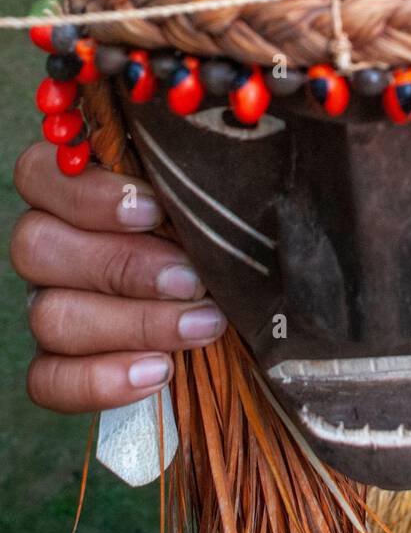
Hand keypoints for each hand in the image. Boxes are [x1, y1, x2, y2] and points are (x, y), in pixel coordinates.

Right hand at [10, 142, 226, 413]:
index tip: (154, 208)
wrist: (251, 305)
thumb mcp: (223, 192)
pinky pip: (48, 379)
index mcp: (81, 185)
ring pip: (49, 314)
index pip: (38, 174)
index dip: (88, 194)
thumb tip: (236, 151)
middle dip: (123, 265)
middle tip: (193, 277)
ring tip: (202, 325)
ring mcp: (50, 302)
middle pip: (36, 247)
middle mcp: (53, 241)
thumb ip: (202, 172)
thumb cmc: (233, 233)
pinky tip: (159, 372)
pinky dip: (101, 380)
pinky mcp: (60, 361)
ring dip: (131, 323)